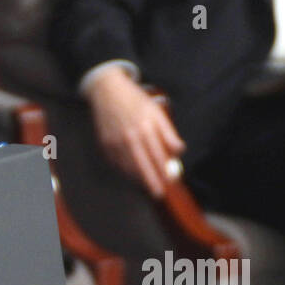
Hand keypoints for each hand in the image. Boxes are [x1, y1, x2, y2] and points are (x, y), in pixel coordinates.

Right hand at [85, 66, 184, 197]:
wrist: (107, 90)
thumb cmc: (135, 100)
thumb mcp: (156, 111)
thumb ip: (168, 132)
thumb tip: (179, 151)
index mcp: (146, 127)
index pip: (157, 155)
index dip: (164, 170)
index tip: (170, 182)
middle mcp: (130, 136)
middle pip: (142, 164)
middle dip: (151, 181)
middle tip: (158, 193)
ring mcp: (115, 141)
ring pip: (128, 166)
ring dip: (138, 178)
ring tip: (147, 186)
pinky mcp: (105, 143)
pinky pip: (116, 162)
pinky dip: (124, 170)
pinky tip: (131, 174)